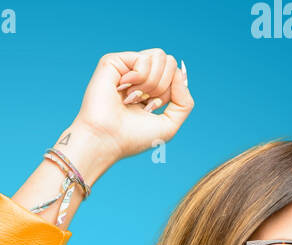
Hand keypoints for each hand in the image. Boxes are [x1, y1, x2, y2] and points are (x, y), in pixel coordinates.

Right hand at [74, 49, 192, 163]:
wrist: (107, 141)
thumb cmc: (132, 138)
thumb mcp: (170, 124)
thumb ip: (185, 101)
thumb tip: (180, 71)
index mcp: (150, 89)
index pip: (175, 75)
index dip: (169, 94)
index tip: (150, 110)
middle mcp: (138, 76)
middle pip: (170, 62)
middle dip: (162, 87)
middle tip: (142, 103)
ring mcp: (126, 67)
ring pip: (160, 56)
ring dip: (151, 83)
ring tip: (132, 97)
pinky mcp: (113, 62)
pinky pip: (143, 58)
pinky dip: (139, 77)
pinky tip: (123, 89)